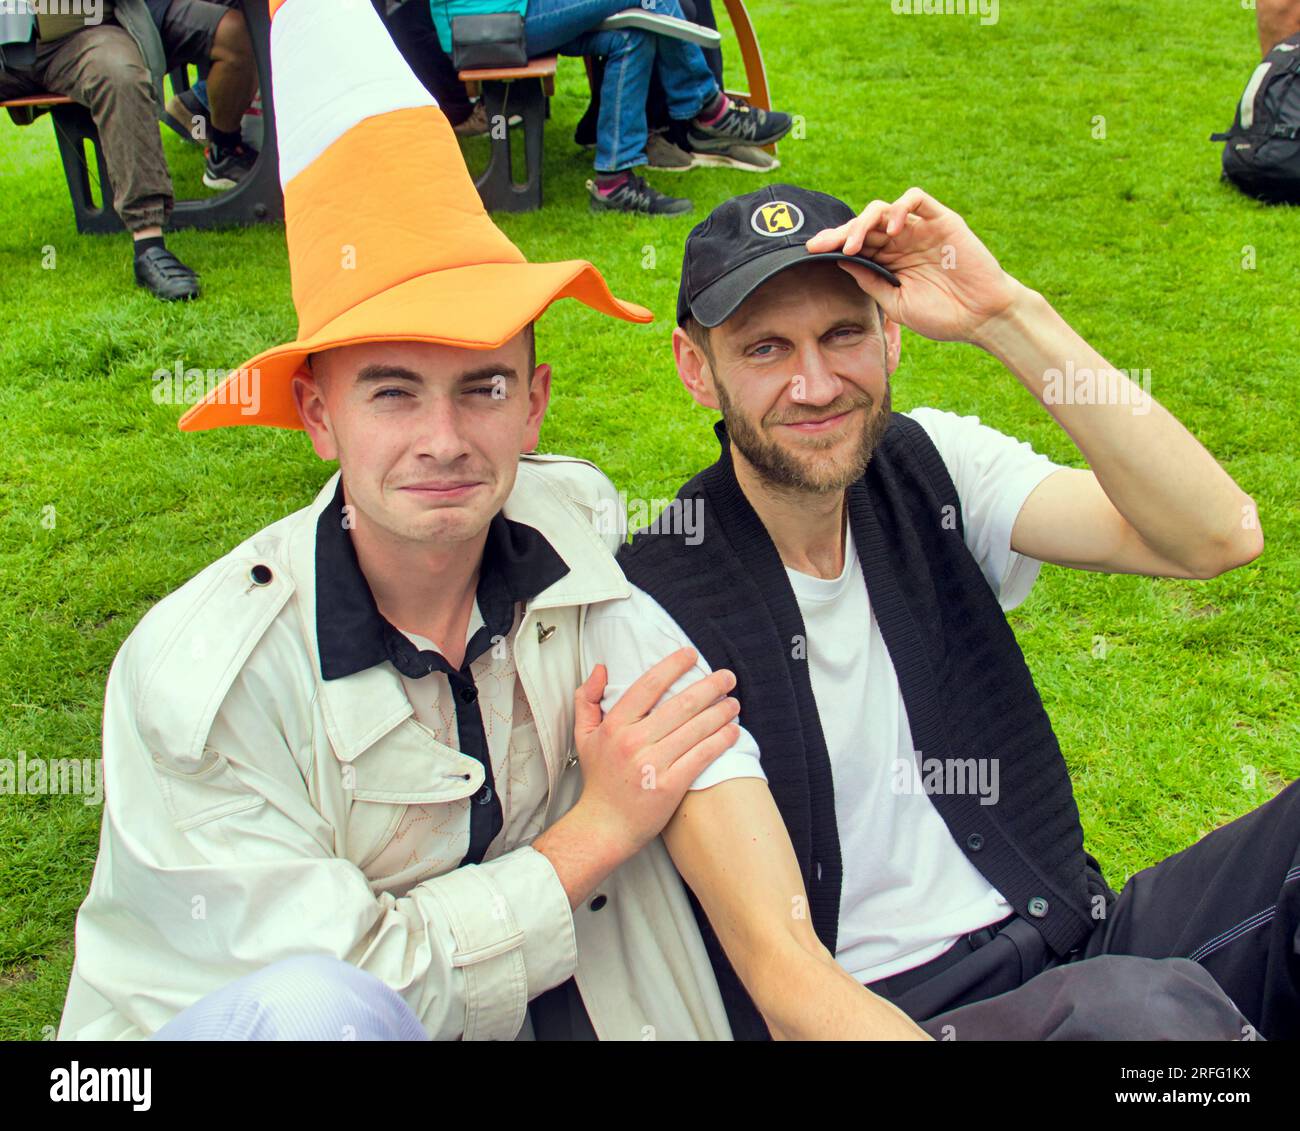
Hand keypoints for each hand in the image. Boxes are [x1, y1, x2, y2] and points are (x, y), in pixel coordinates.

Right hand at [570, 647, 739, 859]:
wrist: (604, 826)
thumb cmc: (599, 780)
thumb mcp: (584, 736)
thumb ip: (587, 699)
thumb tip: (602, 668)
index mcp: (614, 726)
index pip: (648, 686)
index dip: (673, 666)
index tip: (691, 655)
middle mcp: (633, 742)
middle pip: (680, 705)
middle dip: (710, 687)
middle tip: (727, 677)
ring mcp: (652, 765)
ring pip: (695, 729)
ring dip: (721, 712)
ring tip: (734, 703)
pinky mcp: (669, 787)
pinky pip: (701, 756)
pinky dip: (720, 741)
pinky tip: (732, 731)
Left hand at [804, 187, 1024, 345]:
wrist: (981, 317)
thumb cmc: (942, 315)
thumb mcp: (895, 303)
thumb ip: (869, 281)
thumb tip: (840, 262)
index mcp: (888, 262)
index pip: (855, 245)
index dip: (833, 245)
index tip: (809, 251)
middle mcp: (902, 242)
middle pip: (864, 225)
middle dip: (839, 233)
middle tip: (822, 245)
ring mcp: (920, 230)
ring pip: (884, 209)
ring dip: (864, 221)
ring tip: (853, 244)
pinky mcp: (941, 220)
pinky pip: (916, 200)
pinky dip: (899, 207)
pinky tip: (890, 229)